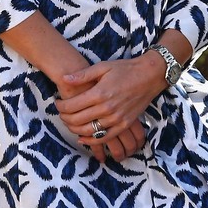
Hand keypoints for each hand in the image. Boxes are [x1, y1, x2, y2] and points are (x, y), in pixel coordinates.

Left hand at [54, 53, 168, 159]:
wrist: (149, 76)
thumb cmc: (125, 69)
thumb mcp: (103, 67)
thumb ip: (83, 75)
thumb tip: (64, 78)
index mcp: (99, 93)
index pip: (72, 106)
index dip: (61, 106)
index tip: (57, 103)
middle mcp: (107, 108)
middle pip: (77, 120)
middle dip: (64, 118)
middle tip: (61, 113)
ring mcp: (116, 118)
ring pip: (88, 131)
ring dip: (74, 129)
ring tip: (69, 123)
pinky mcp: (124, 124)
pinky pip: (104, 137)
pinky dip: (91, 141)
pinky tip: (82, 138)